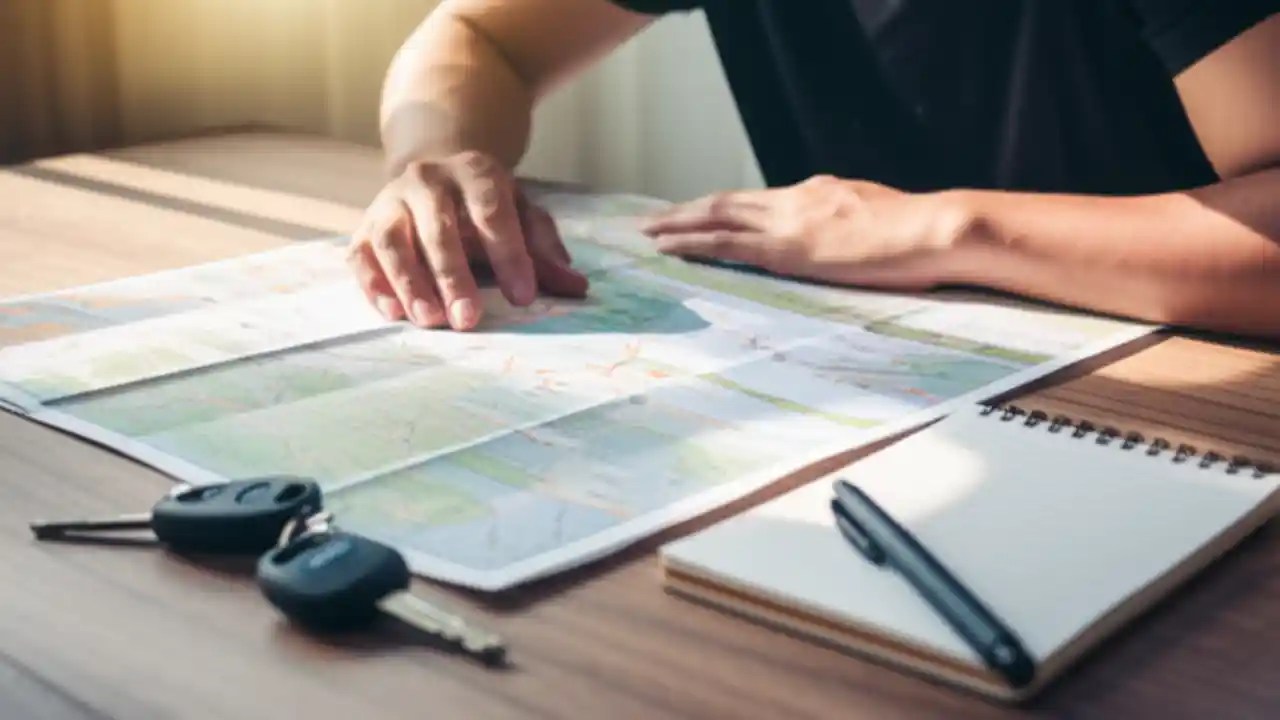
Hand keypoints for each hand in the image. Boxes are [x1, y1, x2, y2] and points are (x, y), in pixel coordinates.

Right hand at [347, 151, 587, 330]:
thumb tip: (576, 286)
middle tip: (468, 320)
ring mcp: (390, 202)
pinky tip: (393, 312)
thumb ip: (544, 250)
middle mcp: (427, 180)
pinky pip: (361, 255)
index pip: (492, 211)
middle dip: (453, 275)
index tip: (523, 296)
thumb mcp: (521, 216)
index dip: (508, 254)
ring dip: (408, 282)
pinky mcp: (364, 228)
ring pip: (392, 239)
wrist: (434, 176)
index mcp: (474, 173)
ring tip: (429, 320)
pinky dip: (374, 284)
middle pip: (438, 228)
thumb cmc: (485, 207)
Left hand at [640, 175, 976, 290]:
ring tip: (649, 233)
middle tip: (654, 221)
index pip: (759, 200)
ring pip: (717, 216)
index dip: (726, 207)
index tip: (701, 214)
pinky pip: (726, 243)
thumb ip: (850, 226)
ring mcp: (789, 221)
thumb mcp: (878, 221)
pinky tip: (670, 249)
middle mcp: (795, 198)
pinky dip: (693, 244)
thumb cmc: (920, 234)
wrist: (934, 229)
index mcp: (818, 192)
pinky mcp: (786, 248)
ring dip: (679, 224)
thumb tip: (842, 241)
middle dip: (688, 211)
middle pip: (727, 201)